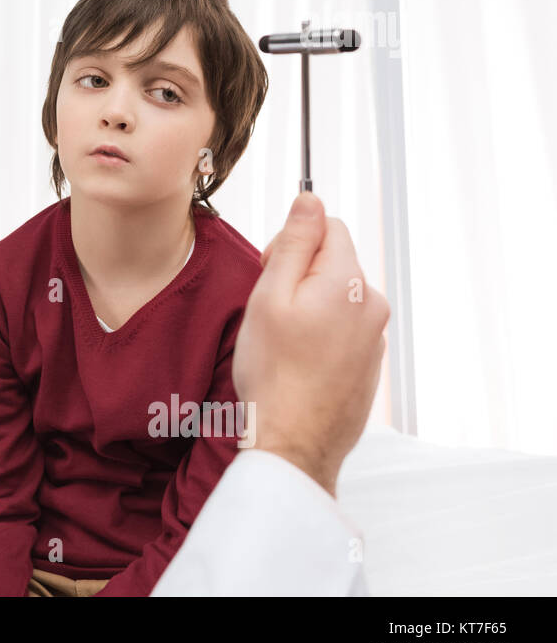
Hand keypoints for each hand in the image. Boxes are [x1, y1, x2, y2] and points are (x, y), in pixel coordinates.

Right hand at [233, 192, 389, 496]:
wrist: (294, 443)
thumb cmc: (274, 374)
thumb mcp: (270, 296)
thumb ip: (293, 242)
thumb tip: (310, 200)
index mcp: (349, 282)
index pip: (327, 226)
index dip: (290, 243)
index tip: (269, 272)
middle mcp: (371, 305)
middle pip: (332, 261)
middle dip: (298, 275)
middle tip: (270, 312)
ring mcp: (373, 336)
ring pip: (335, 296)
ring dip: (308, 307)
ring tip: (282, 342)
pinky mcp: (368, 362)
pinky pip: (341, 327)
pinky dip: (319, 334)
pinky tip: (297, 361)